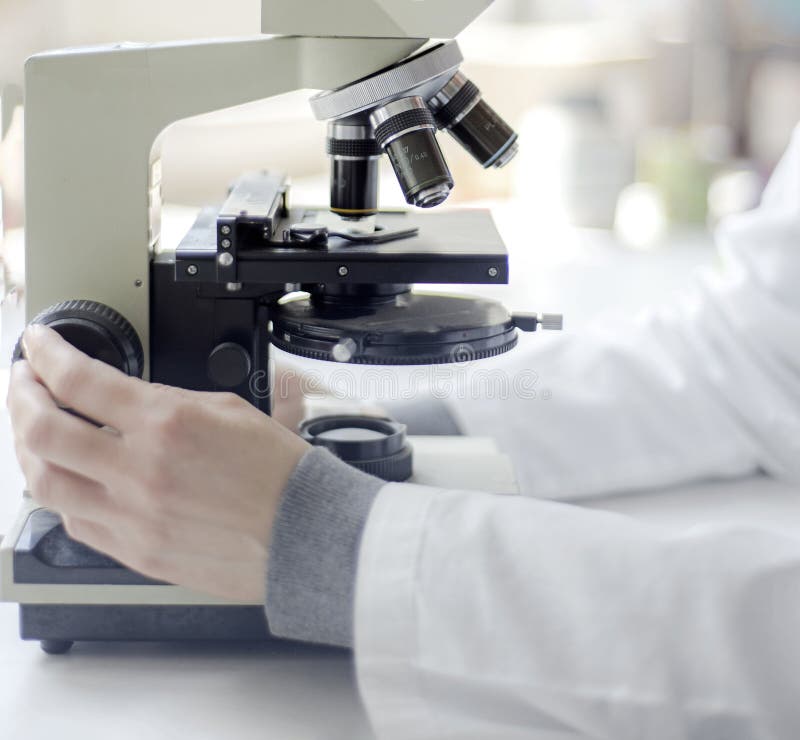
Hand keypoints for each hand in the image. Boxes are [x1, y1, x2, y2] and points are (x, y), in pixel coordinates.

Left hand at [6, 325, 309, 602]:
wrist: (303, 532)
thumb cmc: (278, 474)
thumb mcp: (228, 411)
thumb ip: (166, 402)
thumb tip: (123, 402)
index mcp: (168, 423)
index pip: (79, 379)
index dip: (46, 355)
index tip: (39, 346)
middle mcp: (141, 470)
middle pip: (42, 429)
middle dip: (20, 395)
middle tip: (23, 382)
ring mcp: (133, 515)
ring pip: (44, 481)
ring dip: (27, 446)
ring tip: (34, 429)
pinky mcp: (136, 551)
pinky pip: (74, 520)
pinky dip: (62, 493)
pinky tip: (70, 478)